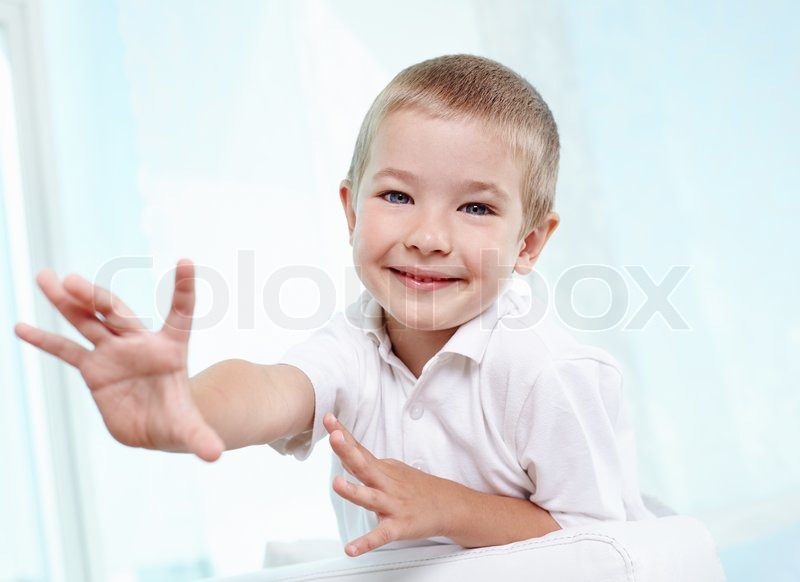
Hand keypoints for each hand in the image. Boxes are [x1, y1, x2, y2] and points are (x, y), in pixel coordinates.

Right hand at [15, 260, 223, 460]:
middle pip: (118, 313)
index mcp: (171, 348)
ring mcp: (115, 352)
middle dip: (96, 298)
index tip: (187, 261)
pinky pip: (67, 351)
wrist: (157, 426)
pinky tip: (22, 327)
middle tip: (73, 281)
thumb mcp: (189, 429)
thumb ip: (200, 438)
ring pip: (89, 322)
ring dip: (68, 302)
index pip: (181, 313)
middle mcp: (140, 343)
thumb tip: (215, 455)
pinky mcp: (94, 369)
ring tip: (46, 278)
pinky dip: (46, 341)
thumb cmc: (178, 420)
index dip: (184, 289)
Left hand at [324, 413, 461, 555]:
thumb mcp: (392, 470)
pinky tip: (350, 549)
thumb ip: (366, 463)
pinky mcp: (399, 526)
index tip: (328, 418)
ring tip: (336, 484)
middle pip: (364, 465)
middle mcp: (386, 483)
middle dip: (348, 451)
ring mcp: (393, 504)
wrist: (448, 505)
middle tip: (335, 437)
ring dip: (353, 491)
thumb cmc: (415, 488)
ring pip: (370, 497)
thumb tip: (344, 452)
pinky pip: (380, 536)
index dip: (343, 434)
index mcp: (383, 469)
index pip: (359, 449)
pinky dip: (366, 543)